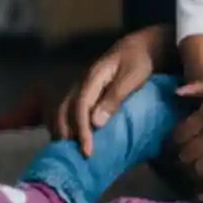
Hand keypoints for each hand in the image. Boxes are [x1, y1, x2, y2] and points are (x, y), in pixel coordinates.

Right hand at [50, 33, 155, 156]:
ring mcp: (82, 88)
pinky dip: (68, 126)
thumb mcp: (132, 77)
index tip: (87, 151)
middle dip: (66, 134)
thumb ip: (115, 98)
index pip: (80, 107)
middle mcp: (82, 84)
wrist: (140, 46)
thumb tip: (96, 123)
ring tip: (69, 152)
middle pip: (64, 110)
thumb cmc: (138, 61)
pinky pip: (70, 111)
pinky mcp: (86, 94)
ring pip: (63, 111)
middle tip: (75, 156)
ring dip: (63, 131)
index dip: (81, 130)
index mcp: (92, 78)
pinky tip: (72, 140)